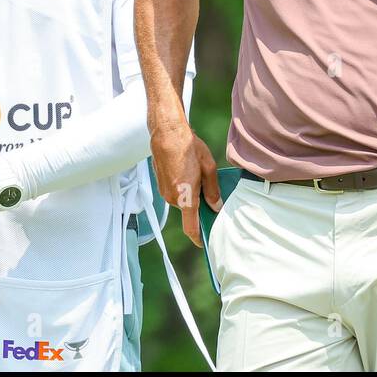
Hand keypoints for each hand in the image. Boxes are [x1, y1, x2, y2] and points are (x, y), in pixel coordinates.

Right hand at [150, 119, 220, 247]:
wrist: (167, 133)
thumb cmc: (188, 147)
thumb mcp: (208, 168)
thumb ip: (213, 190)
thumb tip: (216, 206)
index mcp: (186, 198)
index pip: (191, 228)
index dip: (198, 238)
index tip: (204, 243)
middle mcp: (173, 199)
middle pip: (189, 212)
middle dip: (199, 207)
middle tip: (211, 193)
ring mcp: (164, 192)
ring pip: (182, 201)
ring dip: (191, 195)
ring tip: (199, 176)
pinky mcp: (161, 184)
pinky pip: (175, 193)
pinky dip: (183, 189)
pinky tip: (189, 172)